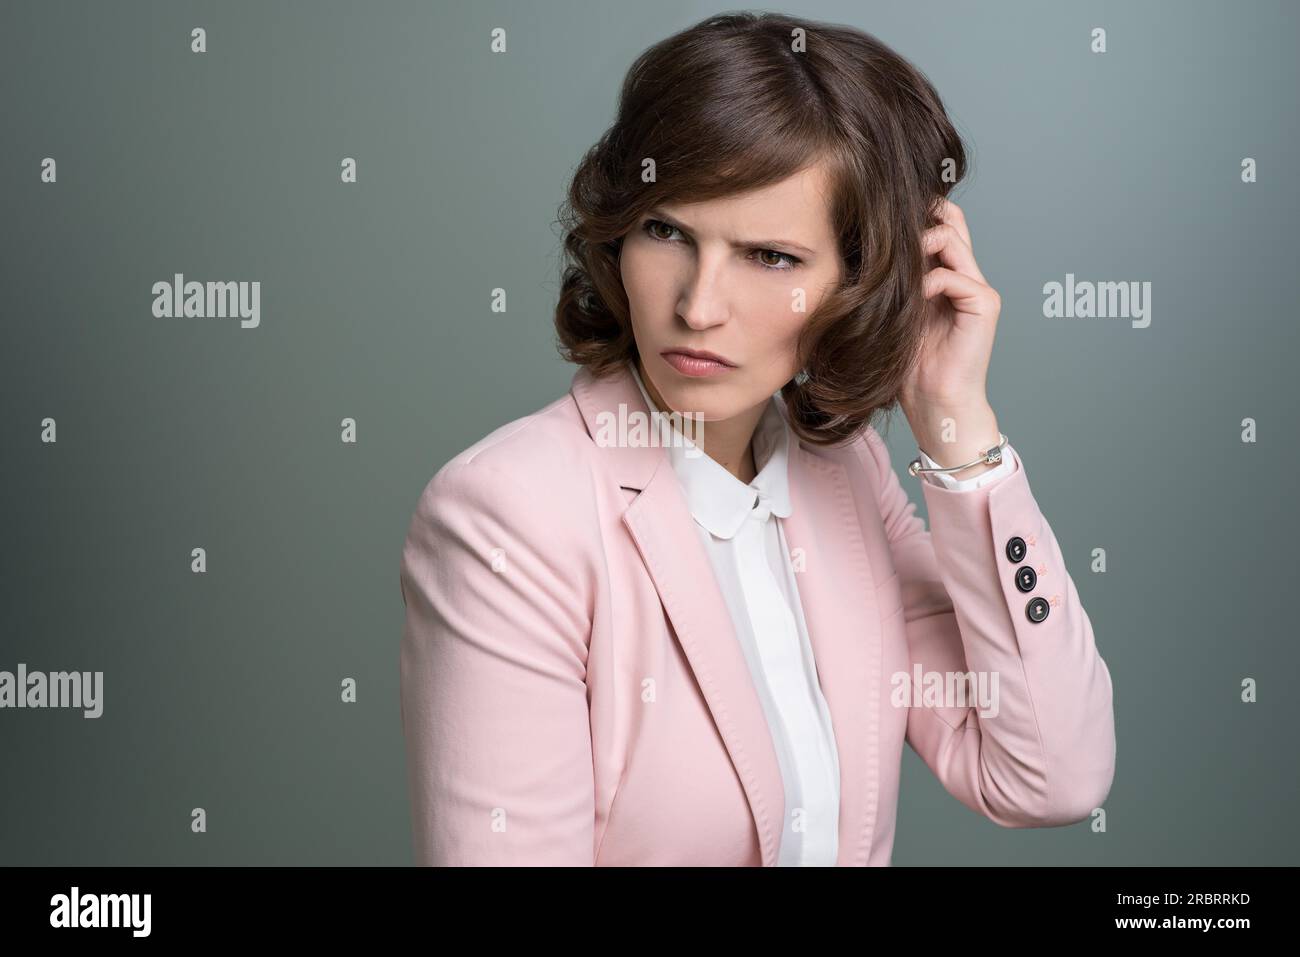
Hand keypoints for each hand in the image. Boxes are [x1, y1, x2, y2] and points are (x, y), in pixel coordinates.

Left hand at [899, 199, 1002, 472]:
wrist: (934, 401)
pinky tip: (913, 298)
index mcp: (945, 277)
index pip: (940, 225)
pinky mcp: (985, 304)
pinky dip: (929, 282)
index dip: (918, 213)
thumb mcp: (893, 312)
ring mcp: (978, 288)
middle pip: (950, 221)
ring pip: (952, 239)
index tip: (883, 216)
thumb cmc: (910, 366)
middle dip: (918, 218)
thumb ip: (892, 281)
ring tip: (896, 264)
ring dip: (919, 244)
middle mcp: (965, 277)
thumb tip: (865, 247)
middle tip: (888, 231)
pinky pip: (954, 276)